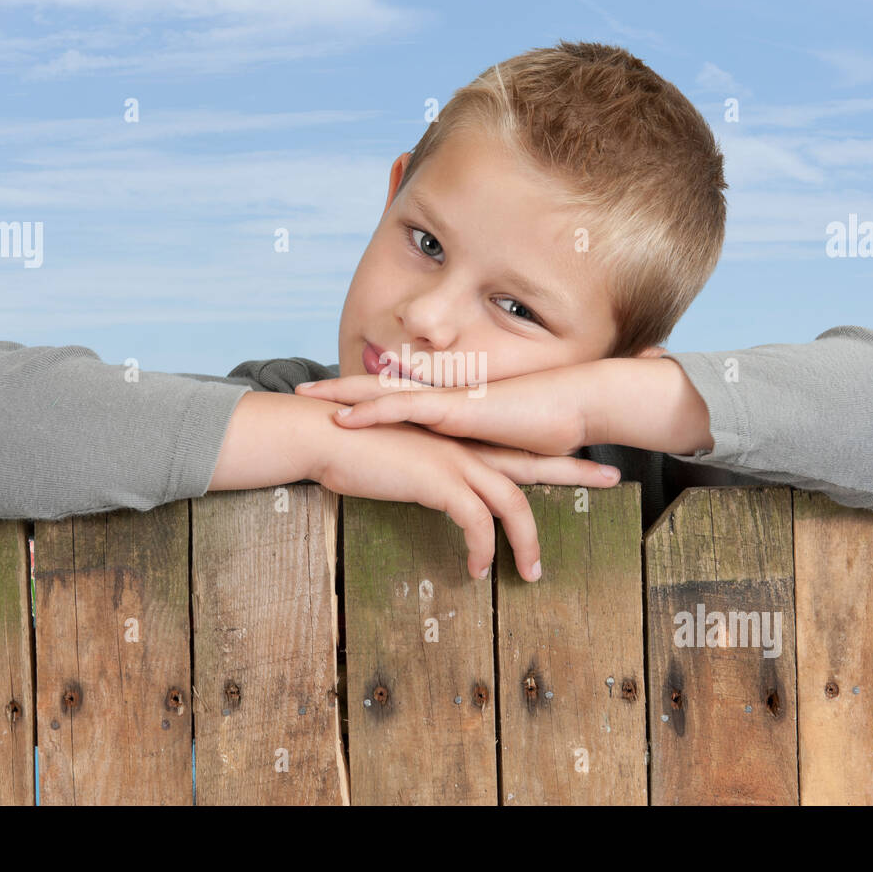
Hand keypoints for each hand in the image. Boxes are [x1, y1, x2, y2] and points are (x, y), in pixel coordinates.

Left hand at [294, 360, 612, 456]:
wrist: (575, 405)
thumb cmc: (546, 428)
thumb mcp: (499, 452)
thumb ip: (474, 463)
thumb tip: (458, 481)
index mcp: (449, 408)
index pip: (396, 399)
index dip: (360, 399)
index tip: (326, 402)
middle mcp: (442, 400)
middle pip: (378, 390)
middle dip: (336, 390)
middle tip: (297, 392)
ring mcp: (448, 402)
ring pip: (382, 393)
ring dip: (340, 394)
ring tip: (304, 397)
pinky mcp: (457, 411)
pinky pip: (405, 409)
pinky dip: (371, 412)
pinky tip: (343, 416)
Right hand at [297, 396, 621, 581]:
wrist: (322, 431)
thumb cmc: (350, 448)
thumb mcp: (396, 461)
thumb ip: (421, 473)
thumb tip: (431, 492)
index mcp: (458, 442)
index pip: (517, 447)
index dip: (555, 452)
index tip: (587, 455)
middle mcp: (465, 448)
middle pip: (534, 463)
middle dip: (576, 471)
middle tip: (614, 479)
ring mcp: (455, 461)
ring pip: (512, 503)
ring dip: (526, 542)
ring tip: (531, 575)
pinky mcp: (438, 480)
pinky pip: (476, 521)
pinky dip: (483, 548)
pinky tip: (478, 571)